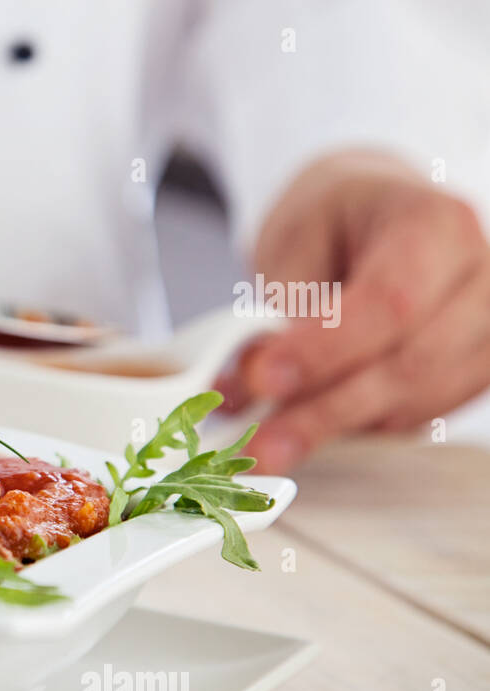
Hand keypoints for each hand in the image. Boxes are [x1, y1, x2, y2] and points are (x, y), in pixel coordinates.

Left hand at [218, 150, 489, 472]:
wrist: (366, 222)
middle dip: (325, 410)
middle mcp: (479, 276)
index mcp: (434, 223)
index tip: (263, 380)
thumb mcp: (292, 248)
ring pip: (420, 400)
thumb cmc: (329, 227)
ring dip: (339, 428)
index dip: (324, 350)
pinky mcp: (475, 369)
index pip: (390, 300)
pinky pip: (422, 418)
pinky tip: (313, 424)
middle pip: (412, 362)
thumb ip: (278, 314)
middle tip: (258, 443)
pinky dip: (363, 429)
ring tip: (269, 440)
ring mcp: (487, 328)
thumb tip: (249, 383)